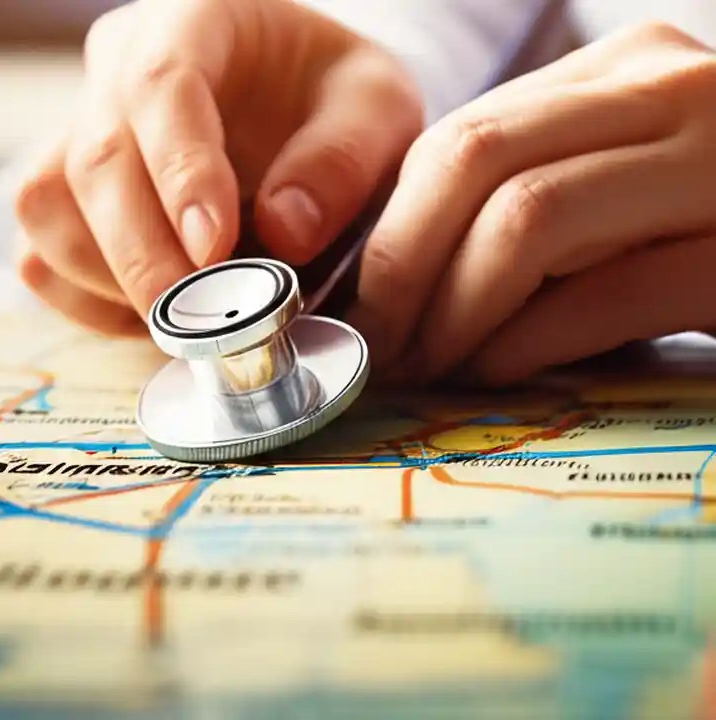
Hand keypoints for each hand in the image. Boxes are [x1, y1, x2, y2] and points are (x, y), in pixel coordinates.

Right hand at [15, 0, 421, 334]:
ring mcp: (74, 130)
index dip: (180, 171)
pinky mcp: (60, 194)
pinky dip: (85, 299)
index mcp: (192, 18)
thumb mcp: (376, 106)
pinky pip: (38, 253)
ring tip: (183, 314)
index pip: (162, 84)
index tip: (214, 248)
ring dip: (107, 277)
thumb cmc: (327, 96)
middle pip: (94, 158)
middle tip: (200, 318)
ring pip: (45, 206)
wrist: (287, 101)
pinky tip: (149, 313)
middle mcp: (115, 68)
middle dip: (143, 252)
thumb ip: (341, 161)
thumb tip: (284, 234)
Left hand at [347, 22, 715, 385]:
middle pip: (474, 161)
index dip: (392, 227)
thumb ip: (544, 194)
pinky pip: (608, 291)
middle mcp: (676, 89)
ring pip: (529, 219)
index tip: (362, 302)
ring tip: (430, 364)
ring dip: (454, 308)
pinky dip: (529, 340)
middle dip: (402, 265)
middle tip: (379, 342)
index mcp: (630, 68)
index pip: (464, 136)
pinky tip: (498, 370)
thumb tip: (410, 278)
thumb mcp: (635, 177)